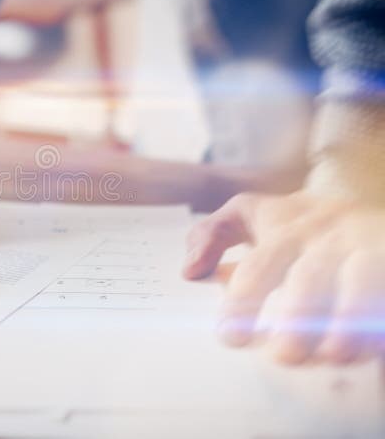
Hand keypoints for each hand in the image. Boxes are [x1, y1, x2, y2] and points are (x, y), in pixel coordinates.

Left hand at [183, 191, 384, 363]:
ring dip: (346, 323)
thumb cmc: (296, 221)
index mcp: (285, 228)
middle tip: (284, 356)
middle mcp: (327, 236)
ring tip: (332, 356)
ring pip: (361, 282)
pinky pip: (384, 295)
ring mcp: (366, 246)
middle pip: (310, 277)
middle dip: (297, 318)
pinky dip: (375, 325)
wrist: (362, 199)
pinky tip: (368, 347)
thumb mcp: (251, 214)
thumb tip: (189, 272)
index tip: (229, 337)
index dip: (244, 300)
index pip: (259, 265)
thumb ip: (213, 235)